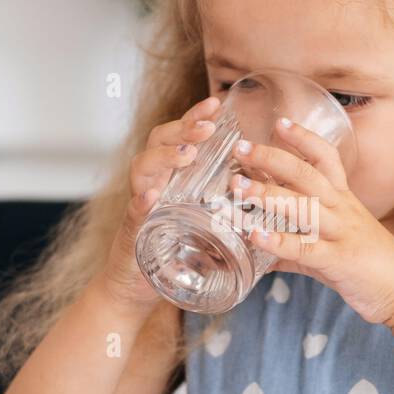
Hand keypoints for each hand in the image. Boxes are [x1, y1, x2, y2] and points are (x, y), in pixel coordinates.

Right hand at [99, 94, 222, 310]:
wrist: (136, 290)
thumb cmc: (173, 255)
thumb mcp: (204, 223)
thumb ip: (222, 205)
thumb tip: (262, 188)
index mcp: (170, 177)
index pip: (180, 137)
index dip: (195, 117)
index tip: (216, 103)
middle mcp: (151, 184)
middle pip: (158, 142)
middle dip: (183, 130)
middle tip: (207, 128)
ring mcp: (138, 207)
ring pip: (142, 169)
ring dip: (165, 158)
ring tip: (186, 156)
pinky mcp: (131, 235)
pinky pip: (133, 214)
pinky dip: (141, 203)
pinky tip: (151, 196)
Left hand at [230, 118, 393, 325]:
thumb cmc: (371, 267)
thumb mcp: (334, 247)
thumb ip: (297, 246)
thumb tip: (263, 248)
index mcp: (344, 201)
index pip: (326, 158)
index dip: (303, 138)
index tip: (279, 122)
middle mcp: (342, 210)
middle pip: (306, 174)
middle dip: (272, 158)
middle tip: (240, 147)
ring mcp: (341, 234)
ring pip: (302, 206)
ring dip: (267, 194)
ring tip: (238, 187)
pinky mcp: (338, 260)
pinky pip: (304, 248)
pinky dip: (278, 241)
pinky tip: (255, 235)